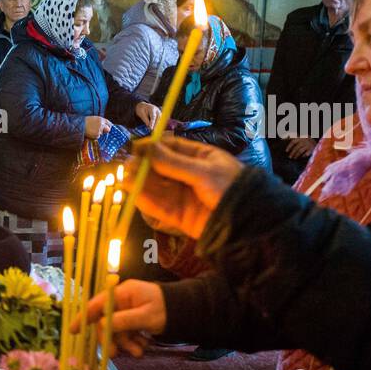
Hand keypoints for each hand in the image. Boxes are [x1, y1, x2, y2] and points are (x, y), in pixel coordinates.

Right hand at [78, 279, 165, 357]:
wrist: (185, 311)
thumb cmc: (166, 309)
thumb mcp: (146, 316)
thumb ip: (125, 320)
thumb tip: (103, 325)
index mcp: (122, 293)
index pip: (97, 304)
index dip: (83, 317)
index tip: (72, 330)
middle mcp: (121, 301)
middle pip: (105, 322)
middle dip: (110, 339)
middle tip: (115, 354)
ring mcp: (126, 311)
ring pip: (116, 331)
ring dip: (124, 344)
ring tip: (139, 352)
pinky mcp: (132, 320)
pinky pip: (125, 334)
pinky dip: (132, 343)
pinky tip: (142, 348)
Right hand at [85, 116, 112, 139]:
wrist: (79, 125)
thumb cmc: (84, 122)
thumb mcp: (93, 119)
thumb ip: (99, 122)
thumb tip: (104, 127)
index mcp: (100, 119)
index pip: (108, 123)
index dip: (108, 126)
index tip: (107, 128)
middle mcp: (101, 124)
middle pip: (107, 129)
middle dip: (104, 131)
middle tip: (99, 131)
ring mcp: (100, 130)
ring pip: (101, 134)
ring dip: (97, 134)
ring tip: (90, 131)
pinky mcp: (97, 134)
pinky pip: (97, 137)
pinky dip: (94, 136)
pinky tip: (89, 133)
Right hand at [122, 135, 243, 239]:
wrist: (246, 222)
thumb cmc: (230, 188)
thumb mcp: (202, 171)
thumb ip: (172, 162)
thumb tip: (147, 148)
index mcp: (201, 158)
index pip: (173, 148)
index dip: (154, 147)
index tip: (136, 147)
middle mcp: (190, 176)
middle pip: (161, 168)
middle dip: (144, 166)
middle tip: (127, 164)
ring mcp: (184, 196)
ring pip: (157, 187)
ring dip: (140, 183)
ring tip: (124, 176)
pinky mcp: (179, 215)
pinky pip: (158, 206)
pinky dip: (144, 200)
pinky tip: (132, 192)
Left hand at [135, 102, 160, 129]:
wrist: (143, 106)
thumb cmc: (141, 109)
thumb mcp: (141, 113)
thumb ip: (145, 119)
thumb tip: (148, 126)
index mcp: (152, 108)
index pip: (153, 116)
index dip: (152, 123)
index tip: (151, 128)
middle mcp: (157, 110)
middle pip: (158, 118)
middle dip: (156, 125)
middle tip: (152, 131)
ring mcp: (159, 113)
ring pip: (160, 120)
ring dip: (157, 126)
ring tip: (154, 131)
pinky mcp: (160, 116)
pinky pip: (160, 121)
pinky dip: (158, 125)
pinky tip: (155, 129)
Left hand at [286, 135, 317, 158]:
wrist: (314, 142)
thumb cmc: (303, 140)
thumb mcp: (298, 137)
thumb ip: (290, 137)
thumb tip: (282, 138)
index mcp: (300, 138)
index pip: (293, 142)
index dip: (289, 146)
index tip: (286, 151)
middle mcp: (304, 141)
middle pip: (296, 148)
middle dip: (292, 153)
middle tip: (289, 157)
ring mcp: (308, 144)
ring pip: (300, 151)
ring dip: (296, 155)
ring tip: (294, 158)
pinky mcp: (311, 149)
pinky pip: (306, 153)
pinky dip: (303, 155)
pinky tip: (302, 157)